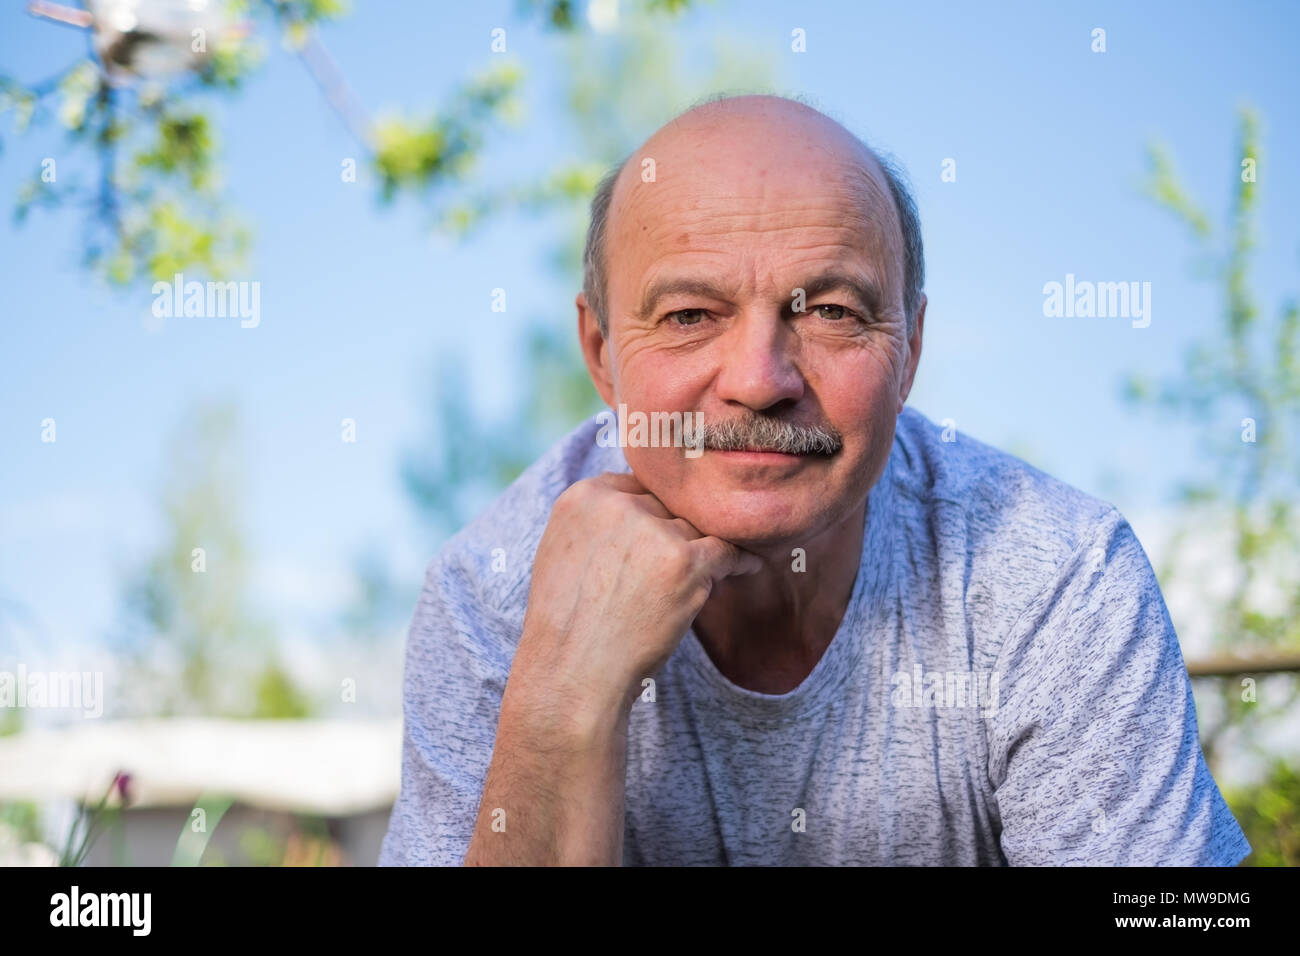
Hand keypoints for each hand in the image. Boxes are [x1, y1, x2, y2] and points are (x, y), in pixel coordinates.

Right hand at [506, 470, 761, 738]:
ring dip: (696, 559)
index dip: (650, 518)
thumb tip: (640, 505)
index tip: (655, 544)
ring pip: (694, 532)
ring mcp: (653, 531)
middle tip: (669, 577)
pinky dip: (740, 562)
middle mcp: (618, 504)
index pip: (637, 488)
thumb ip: (597, 522)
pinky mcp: (685, 561)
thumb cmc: (567, 626)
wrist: (573, 675)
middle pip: (667, 509)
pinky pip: (727, 551)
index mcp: (584, 497)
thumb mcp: (561, 552)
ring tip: (683, 591)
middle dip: (671, 540)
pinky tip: (747, 568)